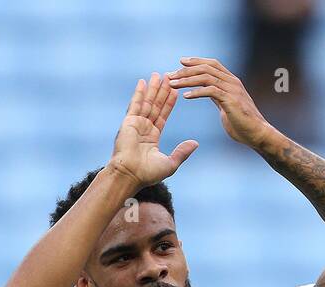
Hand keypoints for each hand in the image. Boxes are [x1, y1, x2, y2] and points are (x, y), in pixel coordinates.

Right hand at [108, 73, 198, 187]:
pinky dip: (139, 93)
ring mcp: (135, 124)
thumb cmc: (148, 173)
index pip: (163, 116)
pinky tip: (143, 82)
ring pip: (147, 102)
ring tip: (159, 75)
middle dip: (162, 91)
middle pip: (155, 105)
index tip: (176, 91)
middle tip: (169, 76)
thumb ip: (182, 152)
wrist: (130, 174)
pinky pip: (135, 104)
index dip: (169, 103)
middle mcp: (143, 128)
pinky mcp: (128, 122)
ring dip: (153, 88)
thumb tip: (196, 143)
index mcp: (152, 137)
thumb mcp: (170, 163)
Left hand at [168, 57, 274, 150]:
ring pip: (205, 77)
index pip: (212, 64)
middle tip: (170, 75)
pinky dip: (196, 92)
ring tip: (173, 85)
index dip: (196, 61)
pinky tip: (185, 96)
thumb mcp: (227, 105)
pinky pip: (210, 91)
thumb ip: (218, 96)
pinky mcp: (231, 100)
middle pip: (206, 68)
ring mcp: (232, 90)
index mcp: (232, 81)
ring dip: (187, 80)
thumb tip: (207, 91)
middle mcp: (232, 82)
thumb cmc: (243, 124)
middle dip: (186, 70)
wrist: (257, 135)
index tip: (180, 62)